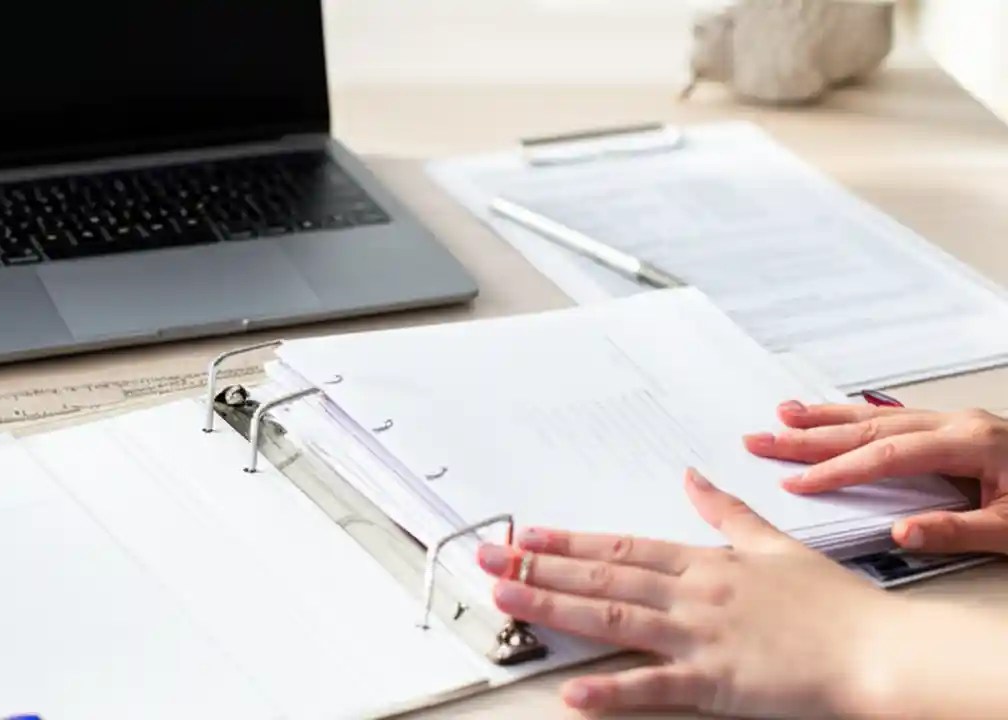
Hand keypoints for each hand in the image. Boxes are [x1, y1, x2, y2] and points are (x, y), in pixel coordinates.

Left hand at [476, 469, 899, 717]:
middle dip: (540, 564)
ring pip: (614, 615)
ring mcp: (700, 637)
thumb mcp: (774, 546)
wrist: (880, 652)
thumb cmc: (833, 605)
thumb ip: (726, 513)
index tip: (525, 533)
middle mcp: (692, 594)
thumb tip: (692, 476)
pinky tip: (572, 690)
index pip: (620, 545)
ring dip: (556, 604)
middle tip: (489, 556)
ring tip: (507, 595)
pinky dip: (613, 689)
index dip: (567, 539)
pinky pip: (656, 686)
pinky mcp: (717, 682)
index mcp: (704, 563)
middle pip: (603, 573)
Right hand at [744, 401, 1007, 553]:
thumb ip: (958, 530)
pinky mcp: (956, 430)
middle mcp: (959, 424)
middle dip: (810, 436)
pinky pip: (893, 419)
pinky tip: (830, 417)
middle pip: (870, 429)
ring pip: (877, 417)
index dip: (836, 469)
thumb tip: (900, 532)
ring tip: (781, 417)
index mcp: (971, 444)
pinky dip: (854, 418)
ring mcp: (957, 423)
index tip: (796, 482)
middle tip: (761, 440)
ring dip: (825, 419)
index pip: (886, 457)